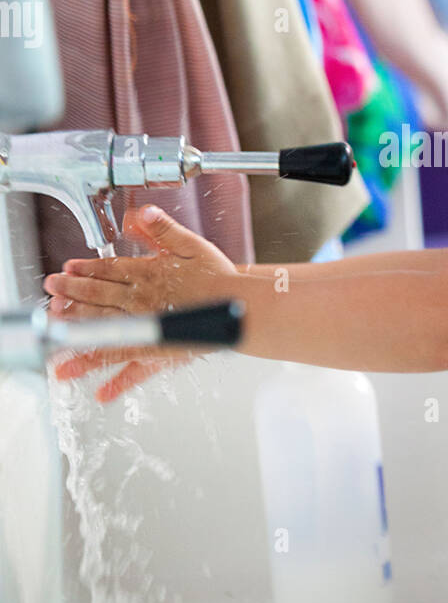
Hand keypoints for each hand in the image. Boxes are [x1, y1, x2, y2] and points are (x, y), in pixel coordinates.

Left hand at [42, 205, 238, 402]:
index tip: (65, 270)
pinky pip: (132, 366)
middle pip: (98, 298)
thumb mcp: (191, 245)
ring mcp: (147, 327)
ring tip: (55, 348)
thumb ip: (162, 229)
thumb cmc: (219, 278)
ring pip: (105, 331)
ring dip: (78, 339)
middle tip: (50, 296)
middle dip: (71, 296)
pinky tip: (98, 390)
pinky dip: (114, 377)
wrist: (241, 307)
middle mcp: (142, 301)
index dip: (84, 270)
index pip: (109, 270)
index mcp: (148, 274)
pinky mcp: (159, 351)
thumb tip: (140, 213)